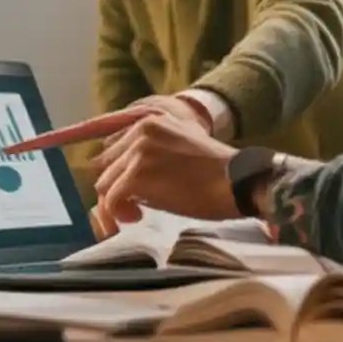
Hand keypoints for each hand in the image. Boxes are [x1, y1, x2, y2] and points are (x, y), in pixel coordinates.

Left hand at [90, 110, 239, 231]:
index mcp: (151, 121)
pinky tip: (134, 219)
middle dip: (115, 190)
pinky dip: (115, 215)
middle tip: (133, 208)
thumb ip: (153, 150)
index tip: (130, 191)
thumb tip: (126, 176)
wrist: (237, 180)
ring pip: (105, 184)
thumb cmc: (217, 171)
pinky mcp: (138, 175)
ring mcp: (138, 152)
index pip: (113, 148)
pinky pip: (111, 200)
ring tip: (134, 216)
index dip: (119, 173)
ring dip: (114, 205)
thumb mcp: (183, 145)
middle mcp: (141, 131)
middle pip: (105, 167)